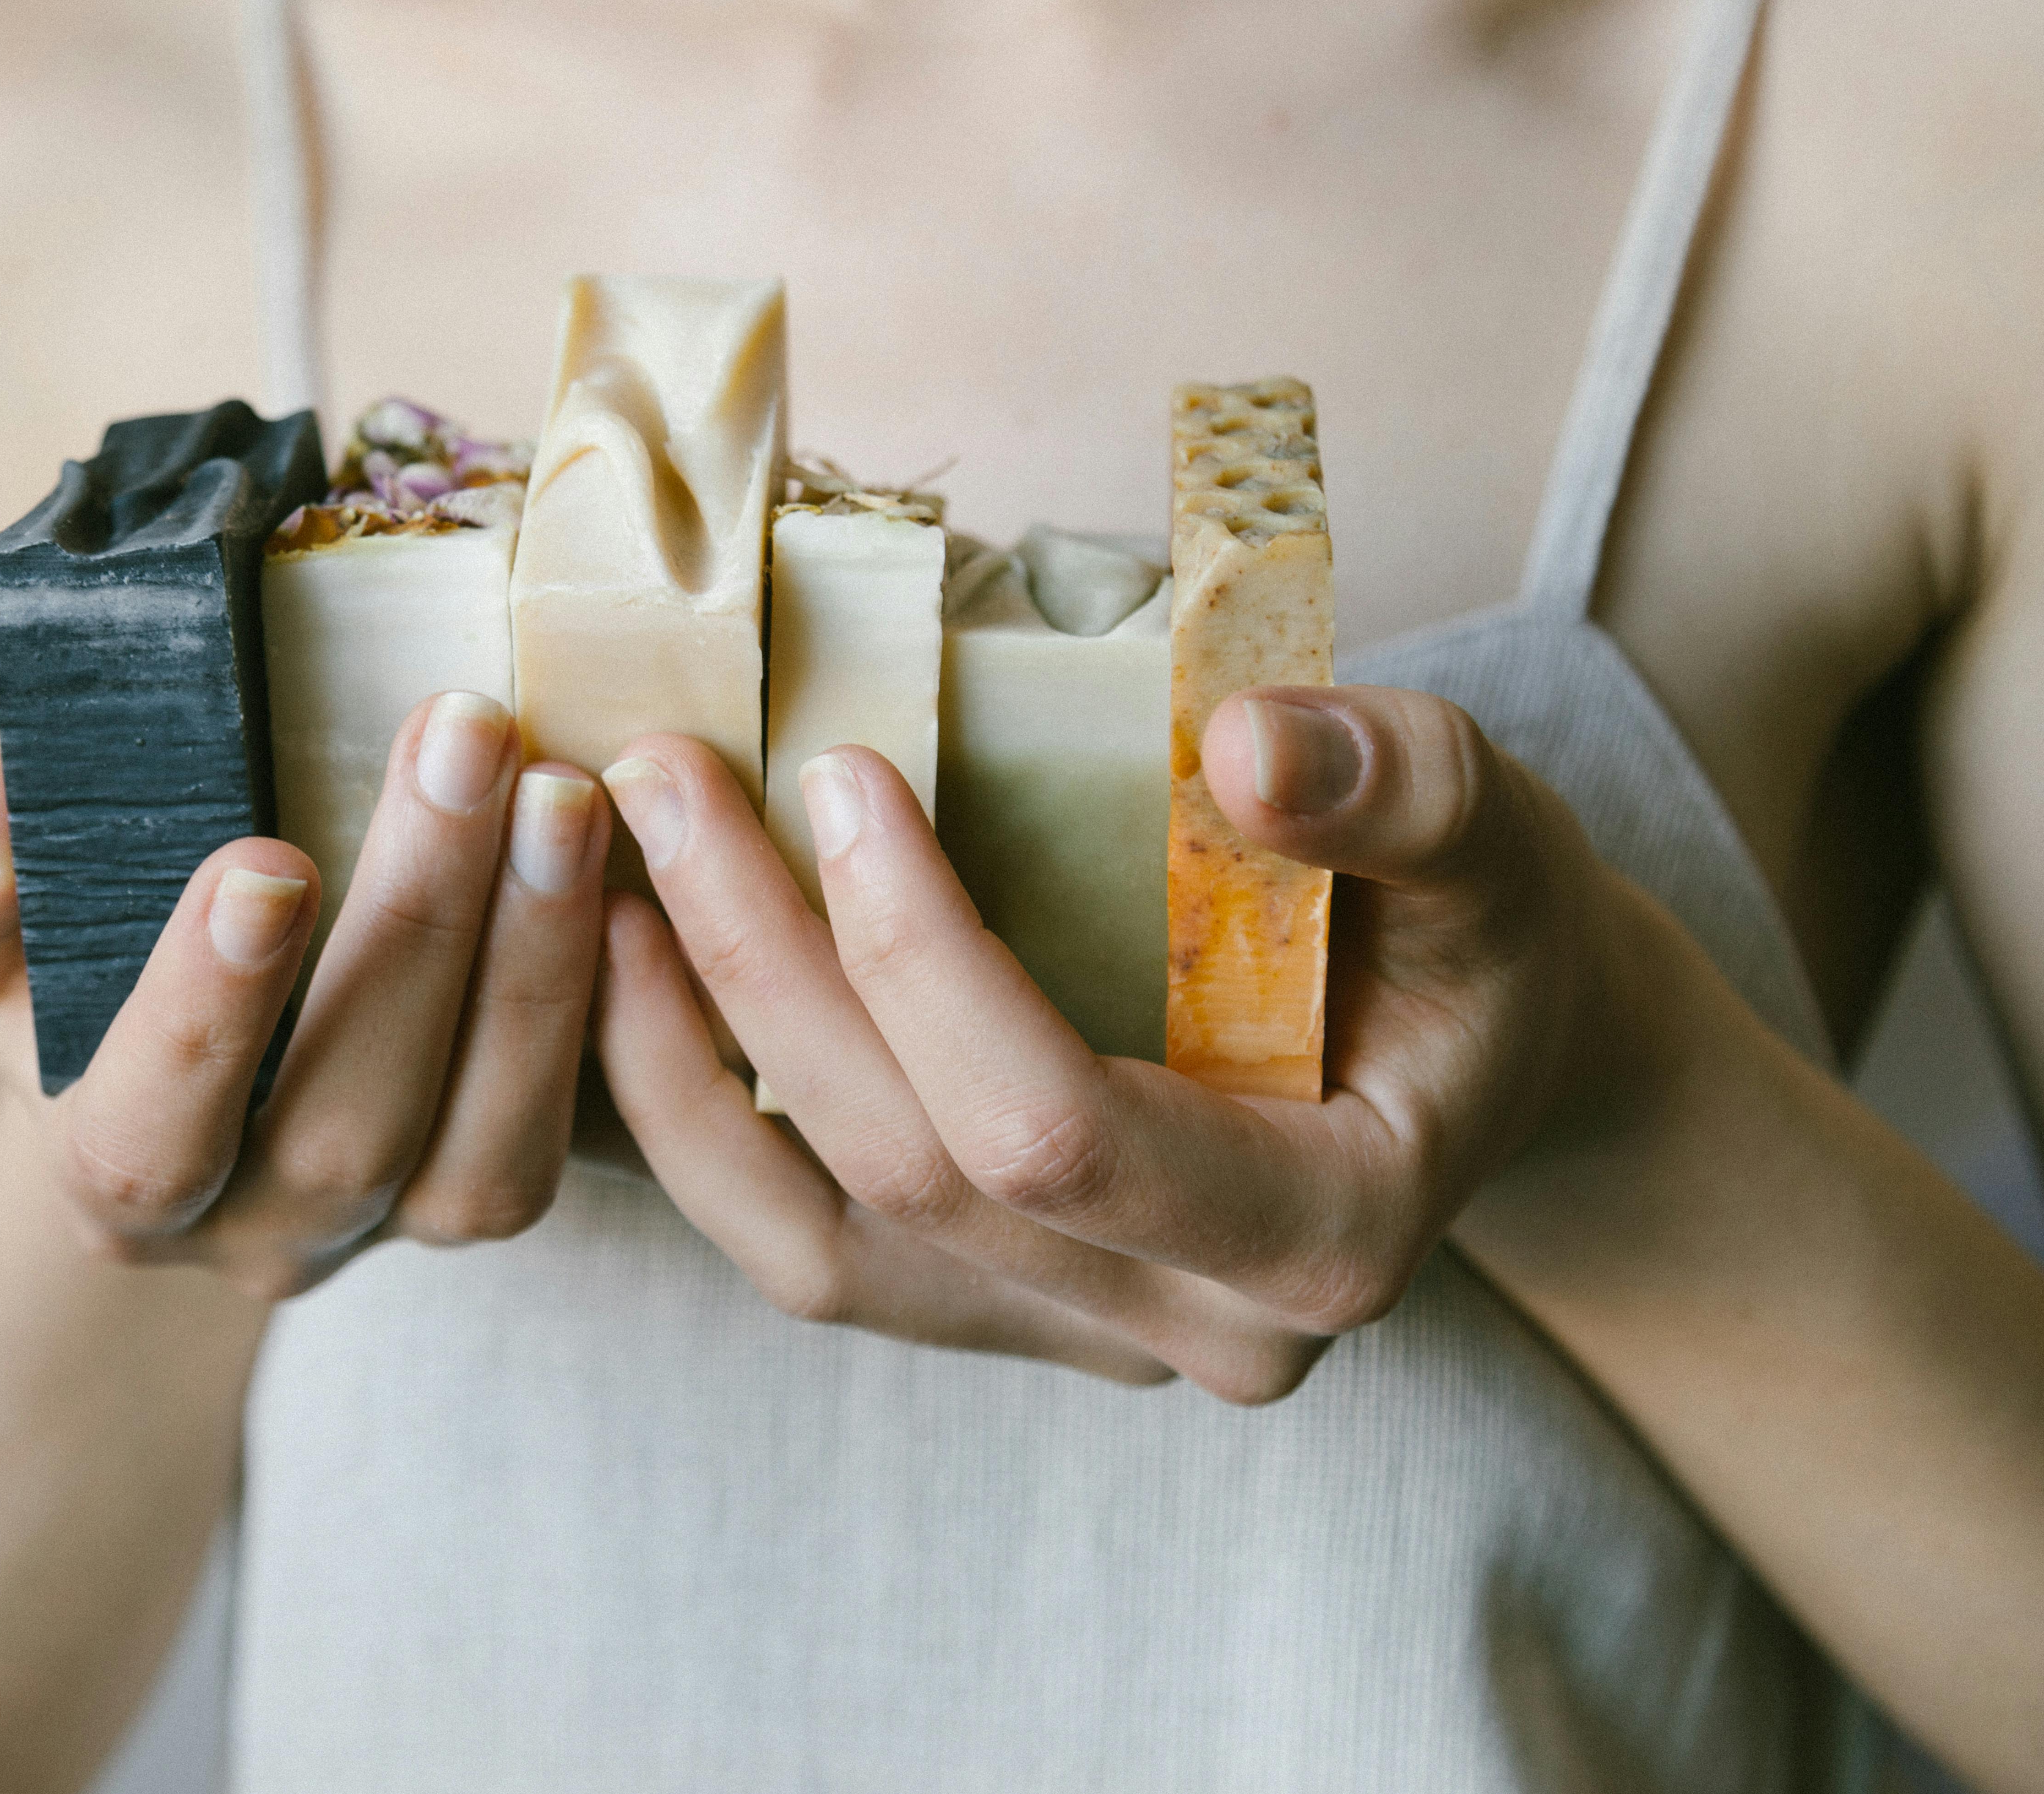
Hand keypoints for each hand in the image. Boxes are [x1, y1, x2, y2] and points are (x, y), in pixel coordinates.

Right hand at [0, 691, 610, 1297]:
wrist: (190, 1069)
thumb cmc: (84, 974)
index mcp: (119, 1181)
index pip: (149, 1135)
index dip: (205, 1014)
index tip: (264, 864)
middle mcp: (261, 1233)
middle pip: (348, 1124)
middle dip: (416, 926)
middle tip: (464, 739)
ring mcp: (394, 1227)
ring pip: (485, 1151)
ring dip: (534, 965)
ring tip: (563, 794)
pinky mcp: (494, 1190)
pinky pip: (568, 1135)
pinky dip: (603, 1013)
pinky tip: (629, 873)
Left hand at [593, 688, 1638, 1399]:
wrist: (1471, 1049)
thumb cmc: (1477, 932)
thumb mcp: (1494, 833)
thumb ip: (1398, 791)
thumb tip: (1247, 750)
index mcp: (1323, 1238)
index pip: (1057, 1127)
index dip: (921, 955)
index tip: (835, 771)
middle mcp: (1188, 1331)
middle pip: (913, 1171)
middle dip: (762, 965)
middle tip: (659, 774)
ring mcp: (1077, 1338)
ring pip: (820, 1243)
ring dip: (684, 1063)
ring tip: (595, 882)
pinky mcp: (997, 1307)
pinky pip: (809, 1246)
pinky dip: (702, 1121)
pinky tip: (638, 981)